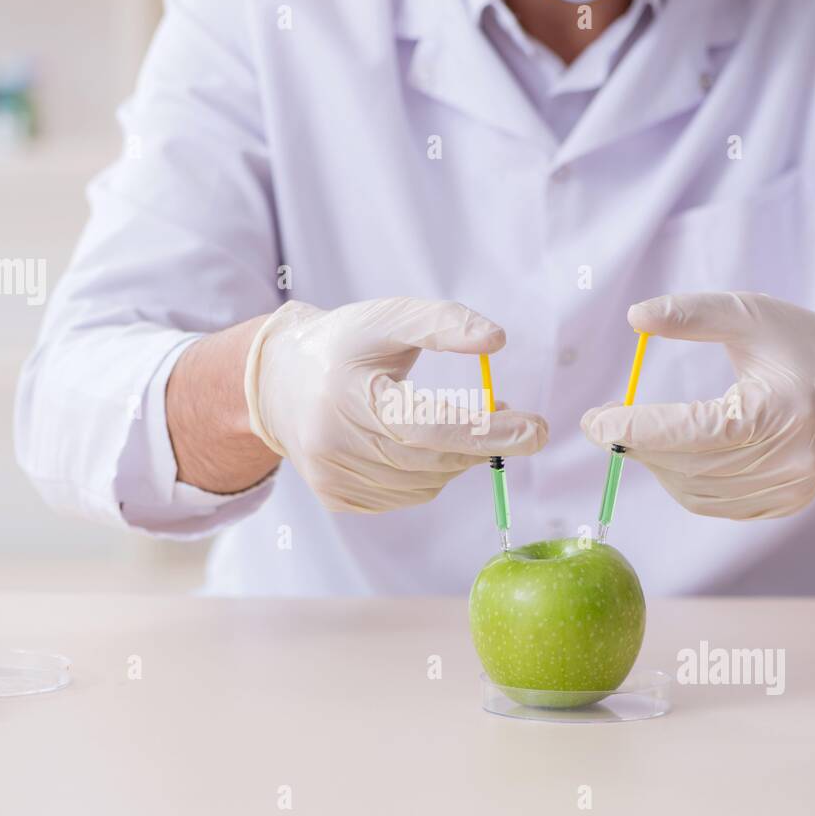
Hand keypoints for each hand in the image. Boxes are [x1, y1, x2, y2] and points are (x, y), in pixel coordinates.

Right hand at [245, 297, 547, 511]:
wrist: (278, 381)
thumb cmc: (342, 344)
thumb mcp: (388, 317)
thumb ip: (442, 322)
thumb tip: (497, 340)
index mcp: (345, 395)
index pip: (426, 424)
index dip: (485, 429)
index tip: (536, 428)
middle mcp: (332, 445)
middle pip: (430, 460)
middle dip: (485, 444)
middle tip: (521, 424)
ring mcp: (332, 478)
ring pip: (424, 484)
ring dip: (459, 459)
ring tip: (467, 423)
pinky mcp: (337, 497)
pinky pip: (406, 497)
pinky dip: (431, 475)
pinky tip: (427, 446)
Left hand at [581, 291, 814, 519]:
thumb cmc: (798, 341)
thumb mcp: (748, 313)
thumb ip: (693, 313)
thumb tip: (636, 315)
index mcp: (786, 408)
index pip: (699, 430)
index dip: (642, 428)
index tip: (596, 420)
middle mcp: (794, 457)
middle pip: (692, 465)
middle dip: (638, 444)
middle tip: (603, 422)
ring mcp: (791, 487)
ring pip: (696, 491)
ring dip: (656, 464)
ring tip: (638, 431)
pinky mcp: (784, 503)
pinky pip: (713, 503)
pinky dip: (681, 480)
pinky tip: (672, 452)